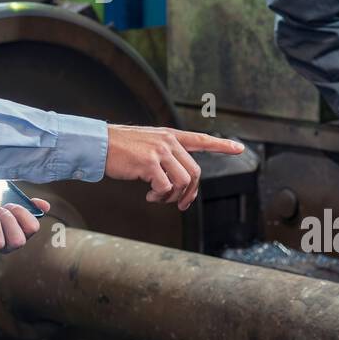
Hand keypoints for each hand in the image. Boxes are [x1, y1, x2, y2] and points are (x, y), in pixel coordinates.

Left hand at [0, 199, 49, 253]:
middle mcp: (5, 245)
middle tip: (1, 211)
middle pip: (18, 240)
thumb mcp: (13, 213)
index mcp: (18, 236)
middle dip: (11, 220)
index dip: (24, 213)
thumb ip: (30, 208)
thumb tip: (45, 206)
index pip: (32, 228)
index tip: (13, 206)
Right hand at [104, 126, 245, 209]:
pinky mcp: (149, 163)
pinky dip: (160, 197)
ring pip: (183, 182)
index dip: (221, 145)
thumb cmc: (120, 148)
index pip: (201, 139)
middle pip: (195, 172)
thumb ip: (165, 155)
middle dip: (190, 193)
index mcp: (170, 135)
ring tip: (157, 198)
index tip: (239, 148)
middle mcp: (168, 141)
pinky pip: (165, 188)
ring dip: (173, 197)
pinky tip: (149, 196)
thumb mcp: (147, 144)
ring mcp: (159, 151)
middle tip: (180, 204)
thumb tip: (178, 181)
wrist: (99, 144)